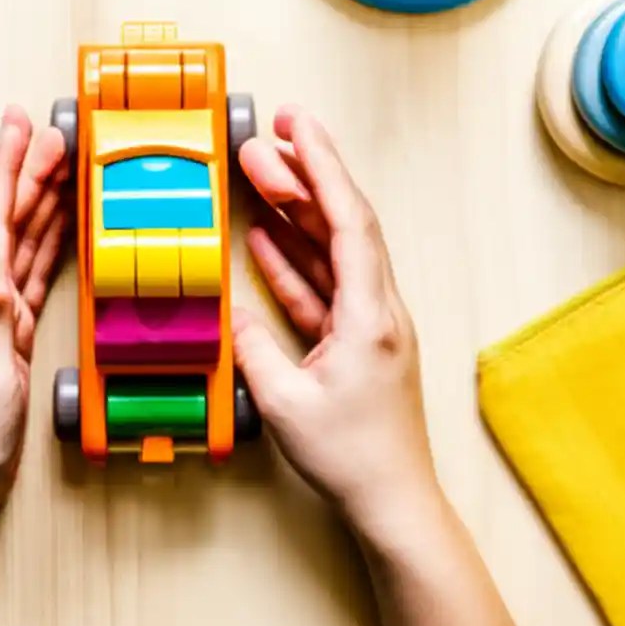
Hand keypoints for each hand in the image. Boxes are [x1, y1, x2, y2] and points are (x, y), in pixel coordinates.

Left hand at [0, 105, 69, 516]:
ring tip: (65, 163)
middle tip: (57, 129)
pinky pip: (35, 272)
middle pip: (10, 218)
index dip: (6, 167)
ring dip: (44, 199)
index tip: (19, 123)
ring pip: (24, 240)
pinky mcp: (12, 332)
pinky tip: (64, 227)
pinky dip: (51, 243)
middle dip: (31, 170)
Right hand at [233, 105, 437, 530]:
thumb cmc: (352, 457)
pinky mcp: (356, 341)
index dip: (323, 165)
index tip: (297, 124)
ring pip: (330, 251)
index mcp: (371, 314)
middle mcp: (378, 308)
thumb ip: (252, 346)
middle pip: (342, 223)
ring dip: (296, 212)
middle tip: (266, 138)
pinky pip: (323, 286)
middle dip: (305, 174)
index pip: (349, 219)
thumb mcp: (286, 401)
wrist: (393, 501)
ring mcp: (369, 323)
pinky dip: (294, 260)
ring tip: (259, 175)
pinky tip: (265, 240)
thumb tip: (230, 307)